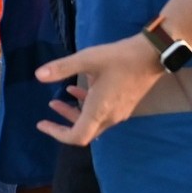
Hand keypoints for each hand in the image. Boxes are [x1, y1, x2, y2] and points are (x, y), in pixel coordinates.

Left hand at [32, 34, 167, 145]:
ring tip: (57, 99)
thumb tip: (38, 75)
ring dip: (74, 113)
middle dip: (63, 122)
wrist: (153, 55)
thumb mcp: (88, 59)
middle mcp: (110, 117)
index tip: (42, 124)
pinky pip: (102, 112)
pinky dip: (87, 105)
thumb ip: (62, 68)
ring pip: (92, 121)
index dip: (57, 134)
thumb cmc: (120, 58)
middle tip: (49, 110)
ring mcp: (119, 112)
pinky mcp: (125, 104)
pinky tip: (78, 89)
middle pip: (84, 131)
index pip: (77, 137)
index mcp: (99, 111)